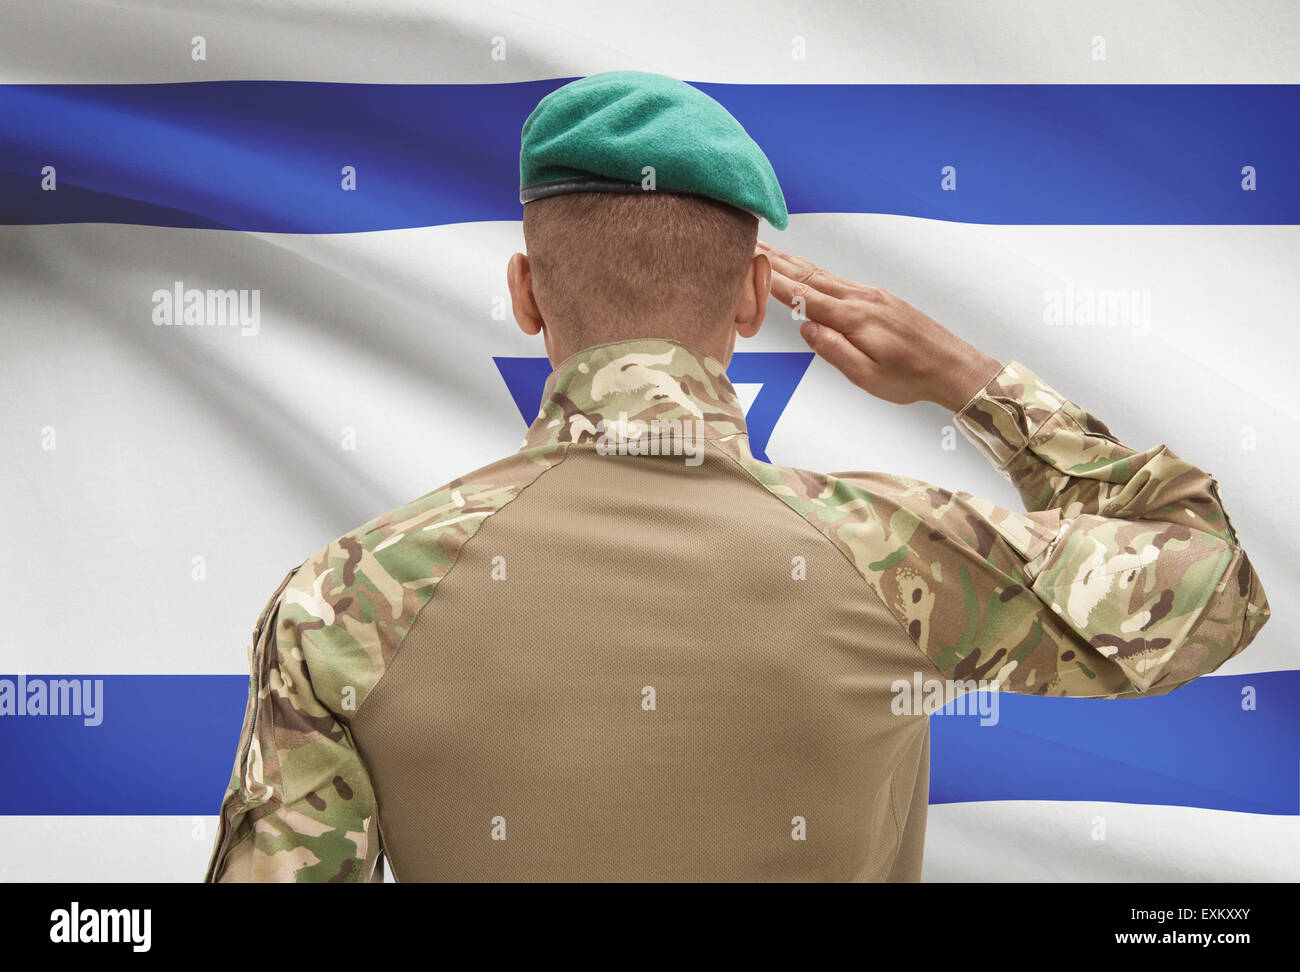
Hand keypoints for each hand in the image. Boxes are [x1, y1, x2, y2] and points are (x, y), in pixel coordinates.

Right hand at [758, 241, 1002, 412]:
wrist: (951, 366)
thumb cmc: (910, 378)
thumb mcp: (867, 377)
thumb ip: (834, 351)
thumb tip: (805, 328)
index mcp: (854, 318)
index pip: (803, 296)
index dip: (772, 280)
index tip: (749, 264)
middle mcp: (861, 299)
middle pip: (809, 276)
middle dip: (777, 262)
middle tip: (750, 245)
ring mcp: (871, 295)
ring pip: (823, 275)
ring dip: (793, 263)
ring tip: (769, 252)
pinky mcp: (879, 298)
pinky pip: (838, 280)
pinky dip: (815, 271)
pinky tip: (806, 270)